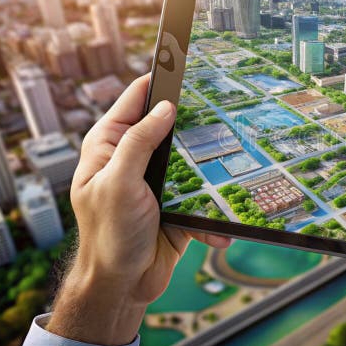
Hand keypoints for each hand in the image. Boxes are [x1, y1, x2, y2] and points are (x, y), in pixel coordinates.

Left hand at [47, 75, 230, 345]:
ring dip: (212, 167)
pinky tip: (223, 225)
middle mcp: (134, 158)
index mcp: (110, 145)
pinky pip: (202, 197)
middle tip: (225, 107)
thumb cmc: (109, 235)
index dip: (159, 79)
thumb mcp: (119, 183)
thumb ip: (140, 142)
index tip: (184, 59)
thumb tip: (164, 107)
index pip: (136, 99)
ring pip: (193, 159)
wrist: (123, 286)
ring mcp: (158, 181)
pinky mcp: (178, 204)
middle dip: (196, 122)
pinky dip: (213, 211)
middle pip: (171, 126)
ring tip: (237, 161)